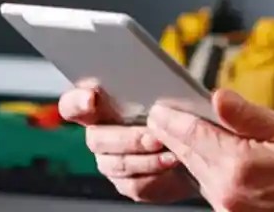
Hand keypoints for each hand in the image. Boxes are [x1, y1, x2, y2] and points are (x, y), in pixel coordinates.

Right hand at [58, 84, 196, 202]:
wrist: (200, 145)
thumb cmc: (181, 112)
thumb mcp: (174, 93)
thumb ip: (163, 89)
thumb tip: (164, 99)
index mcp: (102, 105)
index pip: (73, 104)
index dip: (76, 101)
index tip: (91, 97)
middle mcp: (101, 134)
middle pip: (96, 139)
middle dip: (128, 138)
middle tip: (155, 136)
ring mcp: (111, 160)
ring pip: (116, 164)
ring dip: (145, 159)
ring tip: (172, 153)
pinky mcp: (128, 182)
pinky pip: (133, 184)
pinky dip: (155, 176)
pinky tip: (171, 165)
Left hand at [146, 88, 273, 211]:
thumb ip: (248, 116)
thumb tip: (217, 97)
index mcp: (239, 165)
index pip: (192, 136)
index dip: (172, 119)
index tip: (158, 108)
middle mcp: (228, 193)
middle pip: (189, 156)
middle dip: (174, 134)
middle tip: (160, 116)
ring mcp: (230, 210)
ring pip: (197, 175)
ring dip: (190, 154)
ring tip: (183, 132)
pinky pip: (212, 190)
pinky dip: (207, 172)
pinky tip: (211, 157)